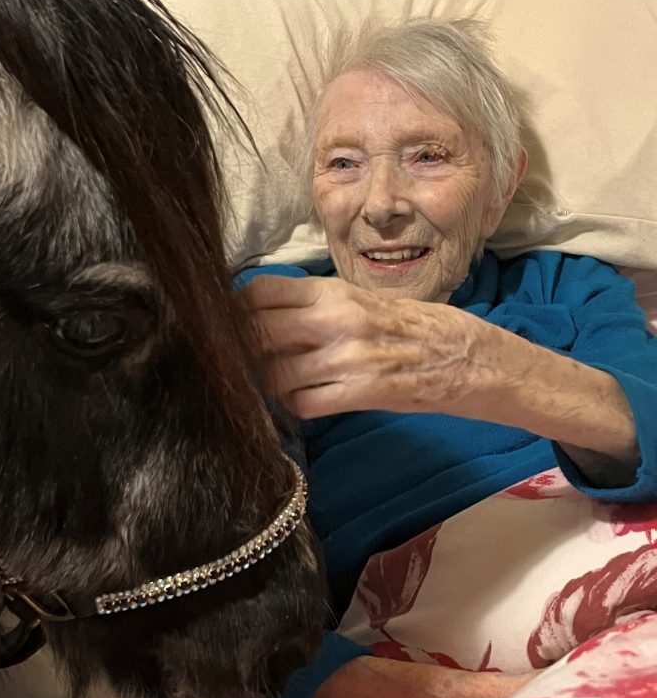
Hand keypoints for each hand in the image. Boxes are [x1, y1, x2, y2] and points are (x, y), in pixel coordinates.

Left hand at [243, 275, 491, 419]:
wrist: (468, 357)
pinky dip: (296, 406)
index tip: (229, 323)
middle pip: (257, 333)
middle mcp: (334, 320)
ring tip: (281, 383)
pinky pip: (302, 404)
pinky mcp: (359, 393)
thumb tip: (260, 314)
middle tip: (246, 360)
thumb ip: (313, 305)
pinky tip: (307, 400)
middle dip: (244, 350)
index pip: (260, 292)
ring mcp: (346, 358)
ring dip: (270, 383)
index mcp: (333, 292)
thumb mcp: (360, 300)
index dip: (235, 309)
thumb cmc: (411, 326)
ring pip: (274, 374)